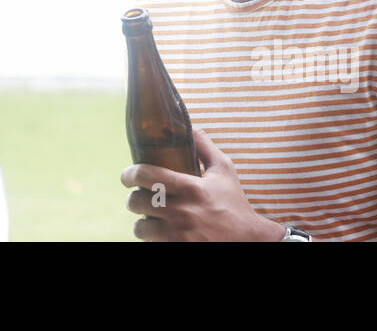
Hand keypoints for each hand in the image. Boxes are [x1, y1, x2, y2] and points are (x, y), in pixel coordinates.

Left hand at [120, 128, 285, 240]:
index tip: (127, 177)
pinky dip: (152, 239)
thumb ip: (205, 147)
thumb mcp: (225, 171)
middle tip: (139, 199)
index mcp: (190, 187)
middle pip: (136, 202)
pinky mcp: (177, 249)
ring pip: (140, 228)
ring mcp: (178, 235)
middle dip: (134, 200)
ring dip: (142, 223)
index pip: (145, 175)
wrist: (249, 241)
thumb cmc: (235, 204)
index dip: (129, 174)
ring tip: (149, 219)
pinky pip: (151, 244)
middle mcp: (181, 212)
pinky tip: (160, 234)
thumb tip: (191, 127)